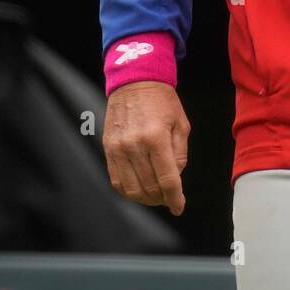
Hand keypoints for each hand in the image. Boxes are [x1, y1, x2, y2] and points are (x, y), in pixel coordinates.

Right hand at [103, 81, 188, 215]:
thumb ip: (180, 154)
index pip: (167, 179)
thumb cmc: (162, 102)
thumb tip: (175, 179)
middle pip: (149, 187)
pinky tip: (140, 189)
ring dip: (146, 199)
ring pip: (131, 189)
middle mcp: (134, 145)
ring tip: (156, 196)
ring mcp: (118, 148)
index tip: (179, 207)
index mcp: (156, 138)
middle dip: (163, 198)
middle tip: (170, 198)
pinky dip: (129, 191)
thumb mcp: (181, 125)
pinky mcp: (108, 149)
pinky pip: (116, 180)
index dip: (175, 198)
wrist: (135, 82)